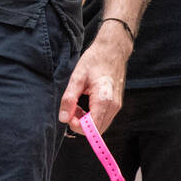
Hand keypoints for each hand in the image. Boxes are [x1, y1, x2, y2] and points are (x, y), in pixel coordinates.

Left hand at [58, 20, 130, 134]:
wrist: (112, 50)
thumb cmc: (95, 60)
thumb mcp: (77, 77)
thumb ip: (69, 99)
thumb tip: (63, 118)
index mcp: (104, 100)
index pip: (92, 128)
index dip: (77, 126)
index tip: (68, 114)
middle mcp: (113, 106)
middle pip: (97, 130)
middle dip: (81, 124)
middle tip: (71, 108)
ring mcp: (117, 106)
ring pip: (100, 125)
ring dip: (86, 120)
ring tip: (77, 103)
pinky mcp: (116, 104)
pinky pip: (103, 118)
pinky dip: (92, 116)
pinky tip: (85, 102)